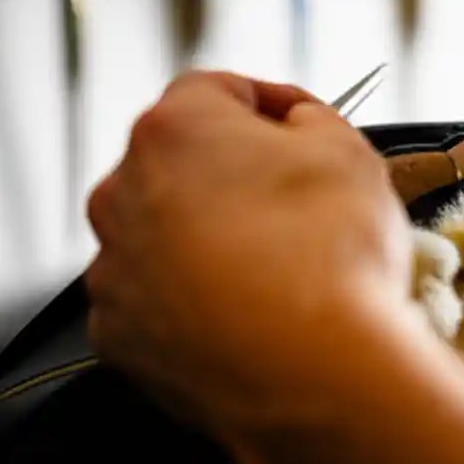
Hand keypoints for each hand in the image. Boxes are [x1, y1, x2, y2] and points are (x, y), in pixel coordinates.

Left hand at [85, 71, 413, 439]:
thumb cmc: (334, 255)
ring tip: (272, 265)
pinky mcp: (117, 335)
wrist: (317, 372)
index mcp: (173, 130)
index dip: (268, 103)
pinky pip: (154, 299)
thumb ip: (309, 118)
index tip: (299, 127)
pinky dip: (191, 299)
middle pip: (178, 162)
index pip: (215, 91)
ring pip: (161, 232)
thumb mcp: (349, 150)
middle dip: (229, 173)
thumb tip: (293, 126)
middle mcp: (121, 192)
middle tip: (290, 200)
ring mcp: (114, 268)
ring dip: (206, 236)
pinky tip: (244, 311)